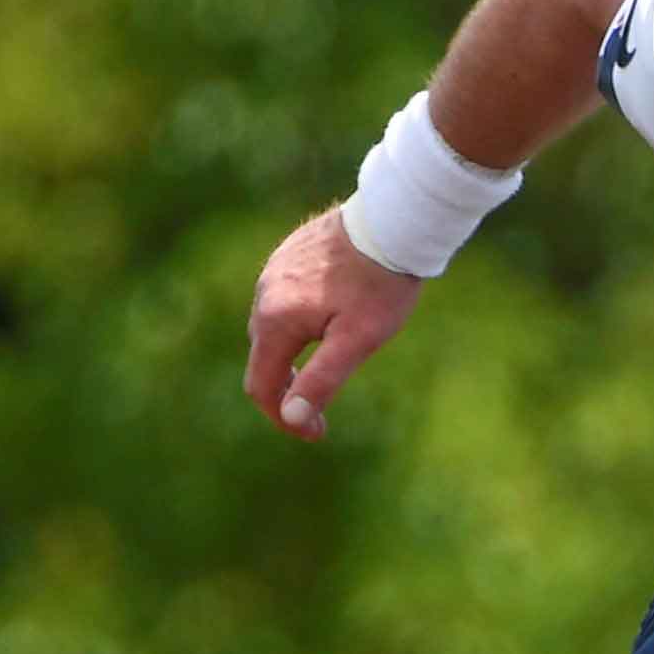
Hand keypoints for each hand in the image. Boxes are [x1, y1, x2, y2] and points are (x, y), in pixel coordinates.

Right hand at [244, 206, 420, 438]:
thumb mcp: (357, 341)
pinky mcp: (286, 257)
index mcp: (276, 320)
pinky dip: (294, 329)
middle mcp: (264, 294)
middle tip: (321, 415)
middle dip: (288, 392)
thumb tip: (291, 418)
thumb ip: (322, 380)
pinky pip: (279, 303)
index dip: (284, 418)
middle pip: (262, 360)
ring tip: (324, 373)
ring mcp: (272, 272)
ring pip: (270, 331)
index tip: (315, 433)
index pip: (261, 386)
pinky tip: (324, 328)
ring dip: (290, 360)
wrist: (392, 220)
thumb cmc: (381, 283)